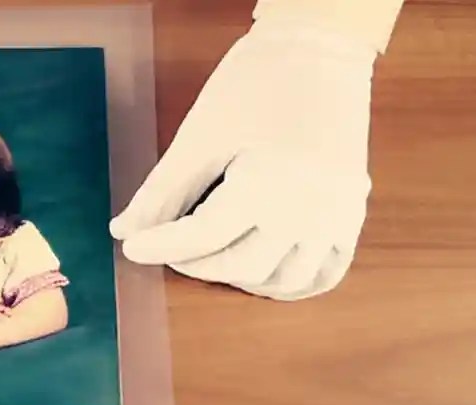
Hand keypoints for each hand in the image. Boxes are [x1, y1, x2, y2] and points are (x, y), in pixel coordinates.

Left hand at [111, 15, 376, 300]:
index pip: (203, 237)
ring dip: (242, 280)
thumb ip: (162, 191)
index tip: (133, 249)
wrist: (320, 51)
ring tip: (213, 258)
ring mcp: (338, 216)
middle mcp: (310, 209)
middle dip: (196, 264)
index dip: (161, 247)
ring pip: (284, 281)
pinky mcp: (351, 215)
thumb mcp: (201, 136)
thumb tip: (124, 232)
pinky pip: (323, 274)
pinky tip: (259, 271)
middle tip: (172, 249)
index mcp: (269, 184)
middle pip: (242, 267)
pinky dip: (289, 283)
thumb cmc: (255, 84)